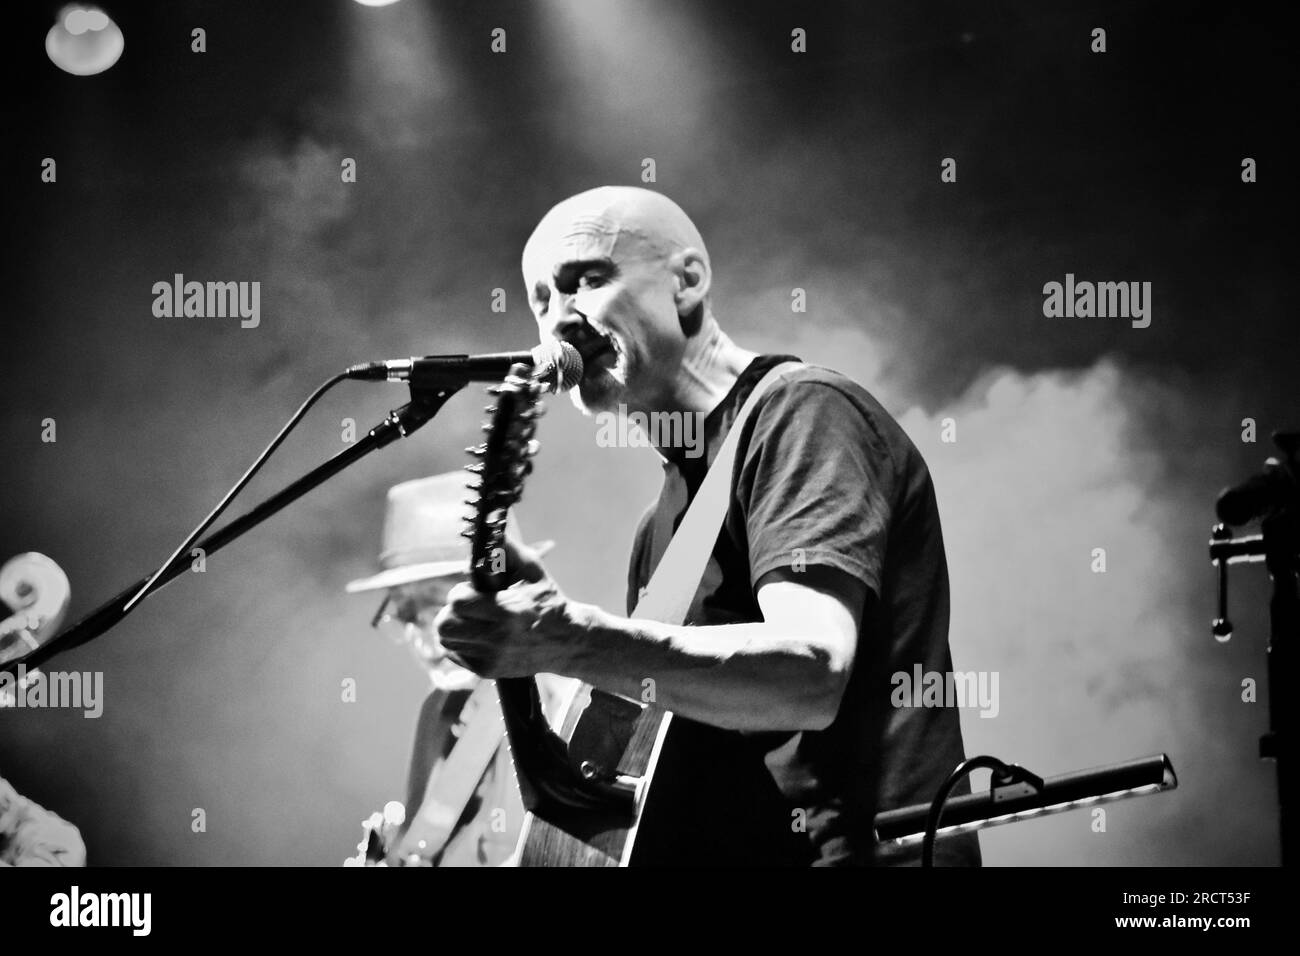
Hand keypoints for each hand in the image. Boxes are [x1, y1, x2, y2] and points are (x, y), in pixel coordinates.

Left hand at [434, 538, 586, 678]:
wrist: (567, 642)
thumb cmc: (548, 602)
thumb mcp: (533, 571)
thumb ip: (508, 550)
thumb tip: (488, 532)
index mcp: (508, 611)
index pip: (458, 602)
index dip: (460, 593)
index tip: (472, 590)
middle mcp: (497, 638)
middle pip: (445, 625)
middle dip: (451, 611)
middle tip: (466, 606)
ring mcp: (491, 657)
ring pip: (446, 641)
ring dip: (453, 627)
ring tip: (470, 619)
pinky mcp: (488, 670)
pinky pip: (455, 655)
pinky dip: (460, 643)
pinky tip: (477, 634)